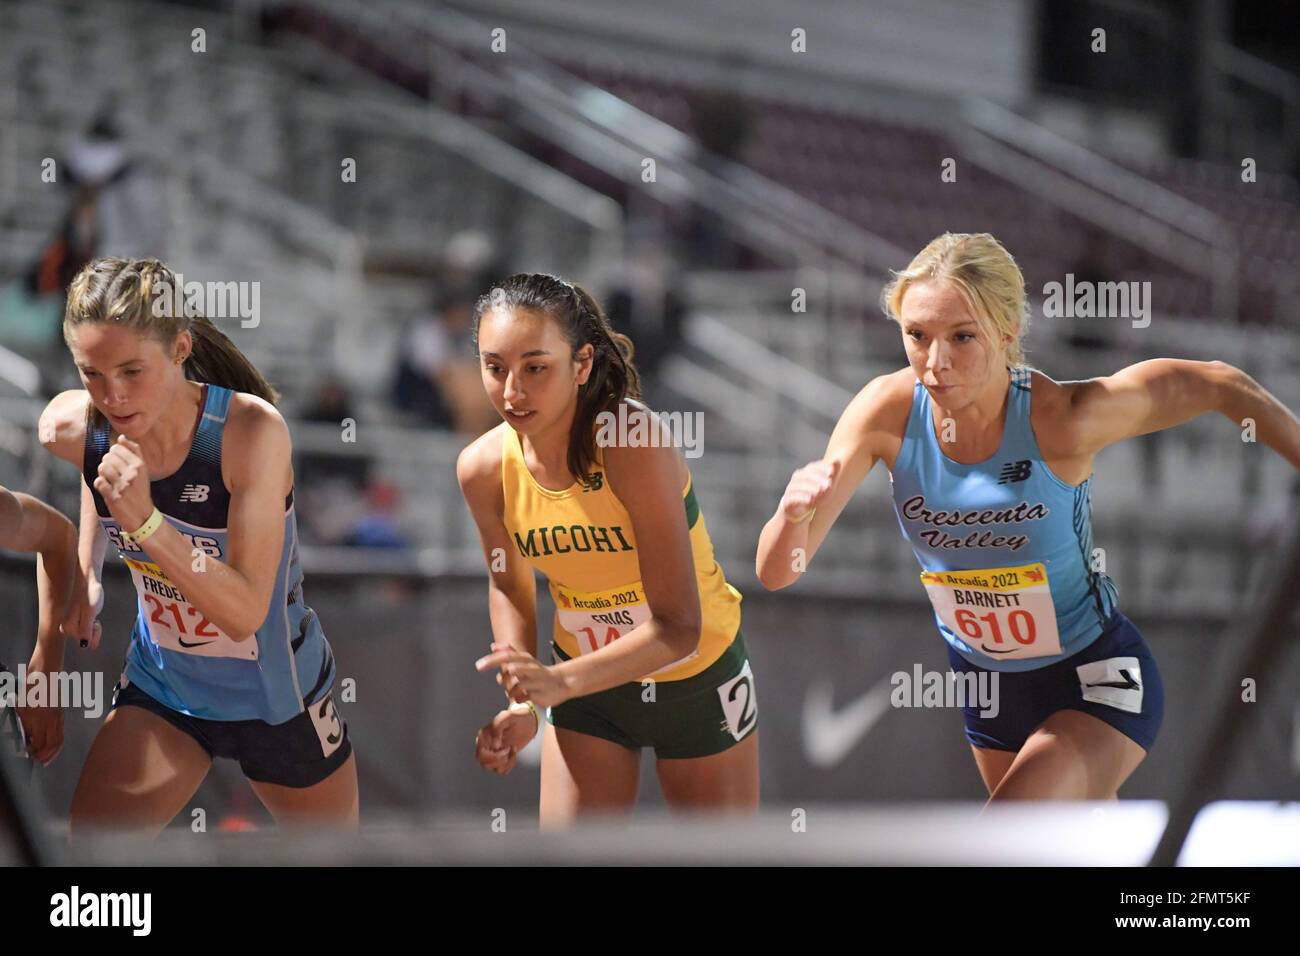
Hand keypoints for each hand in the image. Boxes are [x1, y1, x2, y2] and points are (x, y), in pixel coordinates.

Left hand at [17, 647, 63, 765]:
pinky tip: (48, 739)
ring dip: (53, 749)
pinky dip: (56, 739)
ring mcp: (59, 715)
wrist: (46, 669)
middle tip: (40, 760)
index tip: (30, 756)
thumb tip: (29, 739)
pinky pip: (61, 730)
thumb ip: (26, 725)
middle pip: (56, 744)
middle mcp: (54, 720)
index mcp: (43, 720)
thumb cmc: (33, 686)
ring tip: (45, 754)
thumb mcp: (23, 707)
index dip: (37, 753)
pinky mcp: (61, 710)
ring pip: (60, 738)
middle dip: (48, 755)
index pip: (43, 744)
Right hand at [61, 567, 103, 649]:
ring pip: (87, 635)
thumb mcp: (90, 612)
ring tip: (93, 615)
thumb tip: (84, 645)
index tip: (96, 623)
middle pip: (85, 639)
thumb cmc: (90, 595)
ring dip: (93, 627)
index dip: (94, 634)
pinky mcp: (76, 621)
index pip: (85, 642)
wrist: (88, 582)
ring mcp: (71, 624)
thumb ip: (86, 629)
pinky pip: (87, 630)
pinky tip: (93, 616)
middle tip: (95, 618)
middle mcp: (67, 627)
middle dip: (93, 631)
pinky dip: (92, 625)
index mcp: (68, 627)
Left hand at [93, 435, 154, 532]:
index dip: (113, 453)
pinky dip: (100, 484)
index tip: (117, 462)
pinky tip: (107, 488)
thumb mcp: (143, 471)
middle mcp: (133, 474)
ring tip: (109, 480)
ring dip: (102, 473)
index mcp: (140, 465)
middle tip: (112, 472)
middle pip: (108, 456)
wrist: (142, 516)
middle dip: (107, 463)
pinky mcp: (114, 497)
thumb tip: (122, 437)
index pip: (117, 447)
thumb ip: (134, 452)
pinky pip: (98, 482)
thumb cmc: (140, 491)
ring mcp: (123, 486)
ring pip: (102, 467)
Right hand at [474, 706, 538, 774]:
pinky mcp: (500, 759)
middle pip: (484, 763)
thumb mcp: (506, 717)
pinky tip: (513, 753)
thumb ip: (497, 728)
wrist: (527, 722)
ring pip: (491, 768)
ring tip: (512, 749)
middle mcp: (485, 746)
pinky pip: (501, 770)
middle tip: (508, 749)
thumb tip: (494, 746)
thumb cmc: (516, 718)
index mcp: (483, 736)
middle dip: (498, 760)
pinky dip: (509, 765)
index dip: (493, 755)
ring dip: (505, 761)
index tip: (506, 747)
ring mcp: (492, 753)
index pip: (481, 754)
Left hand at [475, 644, 571, 708]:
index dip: (492, 660)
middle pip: (510, 669)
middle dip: (503, 678)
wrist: (561, 682)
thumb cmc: (539, 672)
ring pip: (513, 687)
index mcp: (525, 658)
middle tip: (503, 681)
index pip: (506, 656)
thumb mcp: (525, 660)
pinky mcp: (538, 694)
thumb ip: (509, 652)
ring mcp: (535, 681)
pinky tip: (524, 697)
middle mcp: (530, 667)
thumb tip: (493, 646)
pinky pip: (520, 699)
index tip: (478, 666)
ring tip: (517, 691)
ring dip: (510, 691)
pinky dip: (518, 699)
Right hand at [780, 458, 840, 521]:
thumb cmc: (816, 496)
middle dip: (818, 479)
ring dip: (810, 487)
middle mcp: (797, 479)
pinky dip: (801, 498)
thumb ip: (832, 473)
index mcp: (805, 472)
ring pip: (799, 485)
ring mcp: (791, 489)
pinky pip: (792, 497)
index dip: (822, 468)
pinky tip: (810, 500)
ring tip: (819, 491)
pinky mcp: (787, 500)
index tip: (832, 472)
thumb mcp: (827, 486)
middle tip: (829, 484)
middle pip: (806, 475)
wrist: (799, 512)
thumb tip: (837, 460)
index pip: (813, 467)